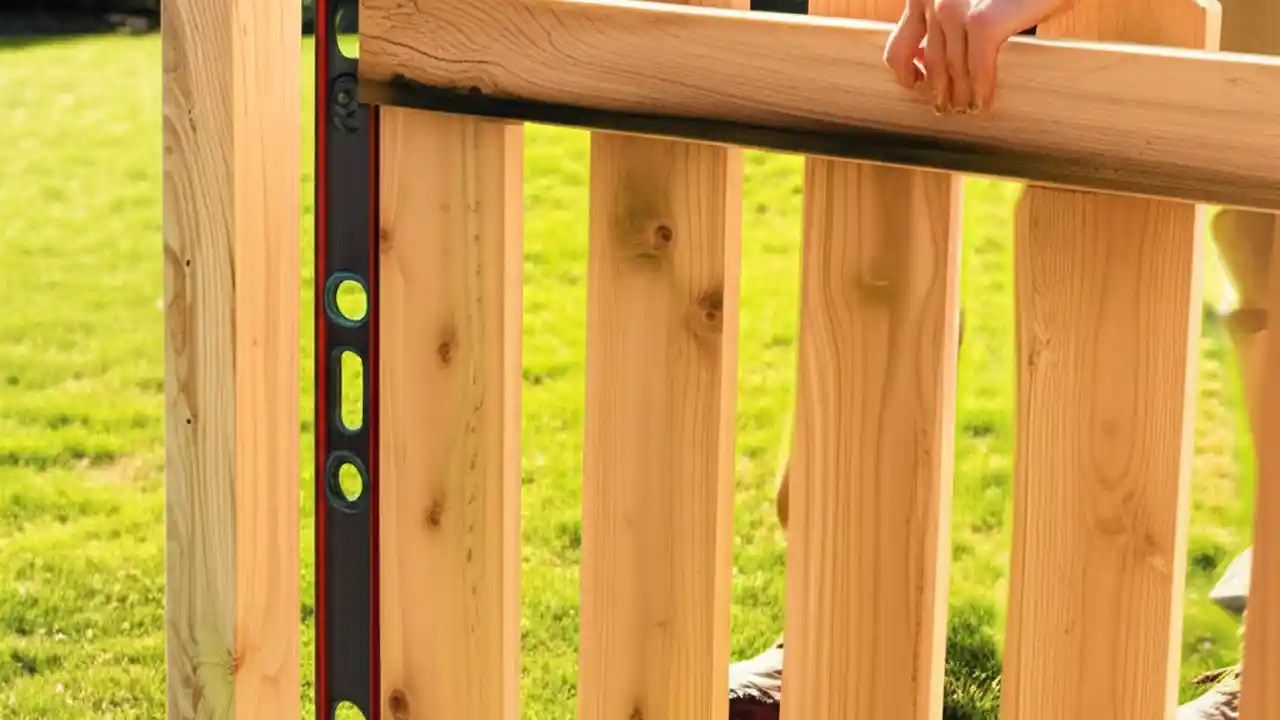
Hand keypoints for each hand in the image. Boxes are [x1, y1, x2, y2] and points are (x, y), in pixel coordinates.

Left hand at [883, 0, 1068, 113]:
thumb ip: (944, 22)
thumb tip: (927, 64)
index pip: (897, 48)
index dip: (905, 74)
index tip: (919, 86)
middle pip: (929, 64)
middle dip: (939, 91)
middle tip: (949, 109)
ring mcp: (953, 8)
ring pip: (952, 70)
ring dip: (961, 96)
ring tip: (969, 110)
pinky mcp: (982, 21)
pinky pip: (978, 68)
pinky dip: (983, 88)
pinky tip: (987, 103)